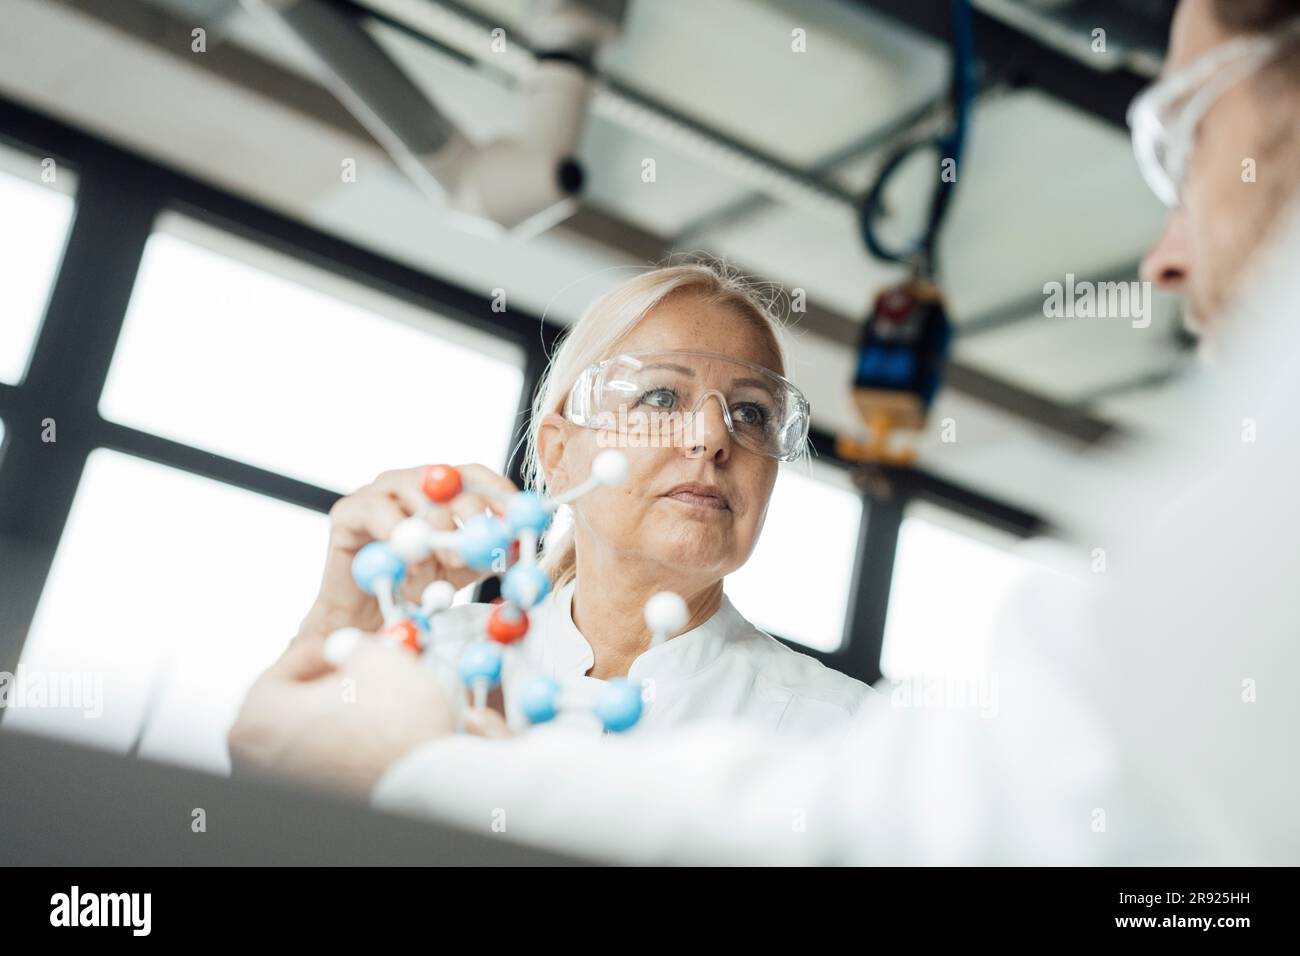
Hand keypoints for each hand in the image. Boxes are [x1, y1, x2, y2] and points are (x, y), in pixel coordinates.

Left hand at [228, 631, 454, 796]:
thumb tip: (344, 649)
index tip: (339, 649)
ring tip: (368, 705)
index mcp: (258, 719)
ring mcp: (280, 784)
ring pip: (304, 735)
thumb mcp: (376, 657)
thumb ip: (347, 643)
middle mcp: (257, 758)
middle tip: (354, 673)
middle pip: (289, 704)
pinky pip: (318, 762)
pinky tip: (370, 736)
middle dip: (324, 686)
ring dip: (333, 716)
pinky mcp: (309, 801)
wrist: (424, 785)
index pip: (282, 667)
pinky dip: (339, 746)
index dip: (320, 651)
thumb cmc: (395, 735)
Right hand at [301, 464, 519, 636]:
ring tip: (435, 568)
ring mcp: (379, 490)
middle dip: (468, 516)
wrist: (366, 610)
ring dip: (432, 535)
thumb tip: (523, 546)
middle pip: (447, 481)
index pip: (475, 475)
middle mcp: (411, 480)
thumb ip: (491, 554)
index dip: (499, 492)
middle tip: (474, 552)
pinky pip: (379, 513)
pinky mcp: (349, 509)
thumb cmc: (417, 582)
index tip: (517, 519)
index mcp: (441, 489)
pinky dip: (398, 539)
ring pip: (414, 496)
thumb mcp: (463, 569)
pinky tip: (404, 566)